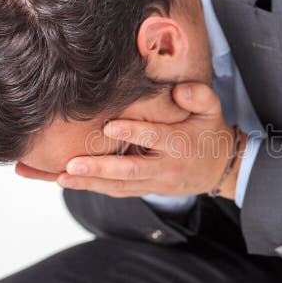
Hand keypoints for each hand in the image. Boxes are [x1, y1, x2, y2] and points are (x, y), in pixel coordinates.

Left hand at [57, 82, 246, 199]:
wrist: (221, 168)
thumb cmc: (211, 132)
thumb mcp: (213, 109)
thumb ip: (198, 96)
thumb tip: (179, 90)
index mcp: (179, 143)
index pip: (153, 137)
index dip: (132, 133)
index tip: (108, 127)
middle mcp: (165, 166)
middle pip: (129, 170)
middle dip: (98, 168)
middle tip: (71, 164)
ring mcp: (155, 182)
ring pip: (119, 186)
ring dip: (88, 183)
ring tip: (60, 177)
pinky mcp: (148, 189)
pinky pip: (119, 192)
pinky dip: (94, 188)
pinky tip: (71, 183)